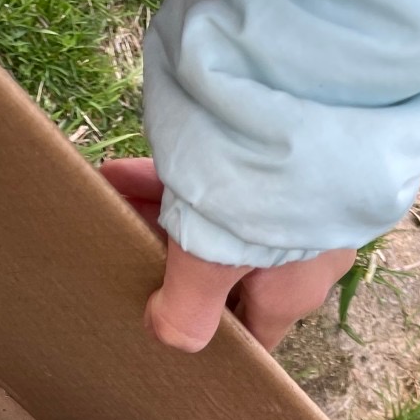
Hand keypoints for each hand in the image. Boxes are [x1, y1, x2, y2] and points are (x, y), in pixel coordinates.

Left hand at [99, 158, 355, 353]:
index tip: (156, 320)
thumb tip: (171, 336)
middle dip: (169, 260)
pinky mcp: (291, 152)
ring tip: (112, 197)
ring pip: (223, 221)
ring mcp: (301, 200)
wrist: (305, 83)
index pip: (250, 335)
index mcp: (293, 294)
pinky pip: (230, 177)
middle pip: (226, 272)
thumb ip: (186, 310)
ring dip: (167, 212)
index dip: (204, 334)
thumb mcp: (209, 262)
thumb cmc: (259, 188)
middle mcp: (306, 254)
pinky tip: (127, 168)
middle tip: (119, 243)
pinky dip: (183, 176)